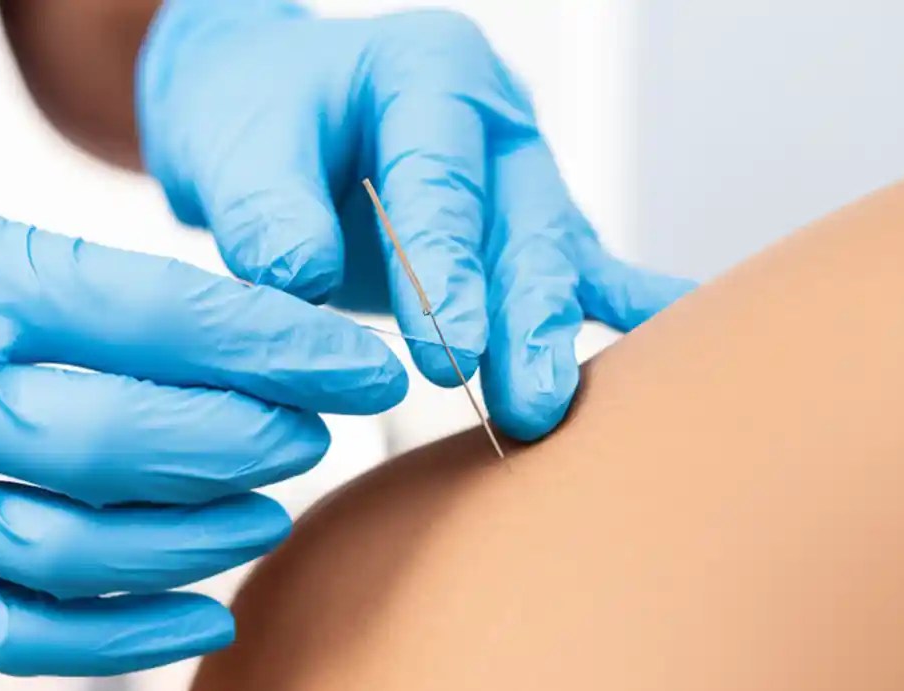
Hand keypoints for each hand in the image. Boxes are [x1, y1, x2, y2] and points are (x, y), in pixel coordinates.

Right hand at [0, 201, 405, 674]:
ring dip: (202, 536)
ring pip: (82, 545)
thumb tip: (252, 349)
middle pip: (124, 440)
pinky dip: (127, 632)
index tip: (359, 362)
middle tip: (314, 427)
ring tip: (269, 506)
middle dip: (247, 439)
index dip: (277, 346)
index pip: (157, 321)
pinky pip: (23, 629)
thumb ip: (108, 298)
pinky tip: (206, 609)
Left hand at [138, 1, 694, 438]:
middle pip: (523, 219)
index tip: (449, 343)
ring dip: (552, 335)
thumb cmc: (254, 115)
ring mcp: (514, 174)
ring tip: (549, 407)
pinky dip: (619, 304)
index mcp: (428, 70)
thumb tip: (303, 279)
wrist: (261, 115)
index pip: (443, 175)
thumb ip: (265, 209)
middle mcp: (489, 119)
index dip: (448, 263)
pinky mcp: (513, 229)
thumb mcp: (234, 146)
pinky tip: (669, 341)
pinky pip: (576, 267)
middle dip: (524, 315)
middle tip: (524, 396)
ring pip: (552, 256)